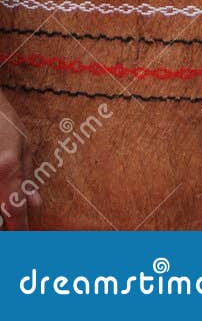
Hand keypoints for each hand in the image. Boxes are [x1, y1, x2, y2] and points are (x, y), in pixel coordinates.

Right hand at [0, 91, 37, 229]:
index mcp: (7, 168)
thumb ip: (29, 177)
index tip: (27, 241)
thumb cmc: (4, 121)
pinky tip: (4, 197)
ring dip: (2, 210)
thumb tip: (35, 205)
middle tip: (18, 228)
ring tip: (13, 215)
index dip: (20, 229)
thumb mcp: (23, 146)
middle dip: (7, 222)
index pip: (14, 209)